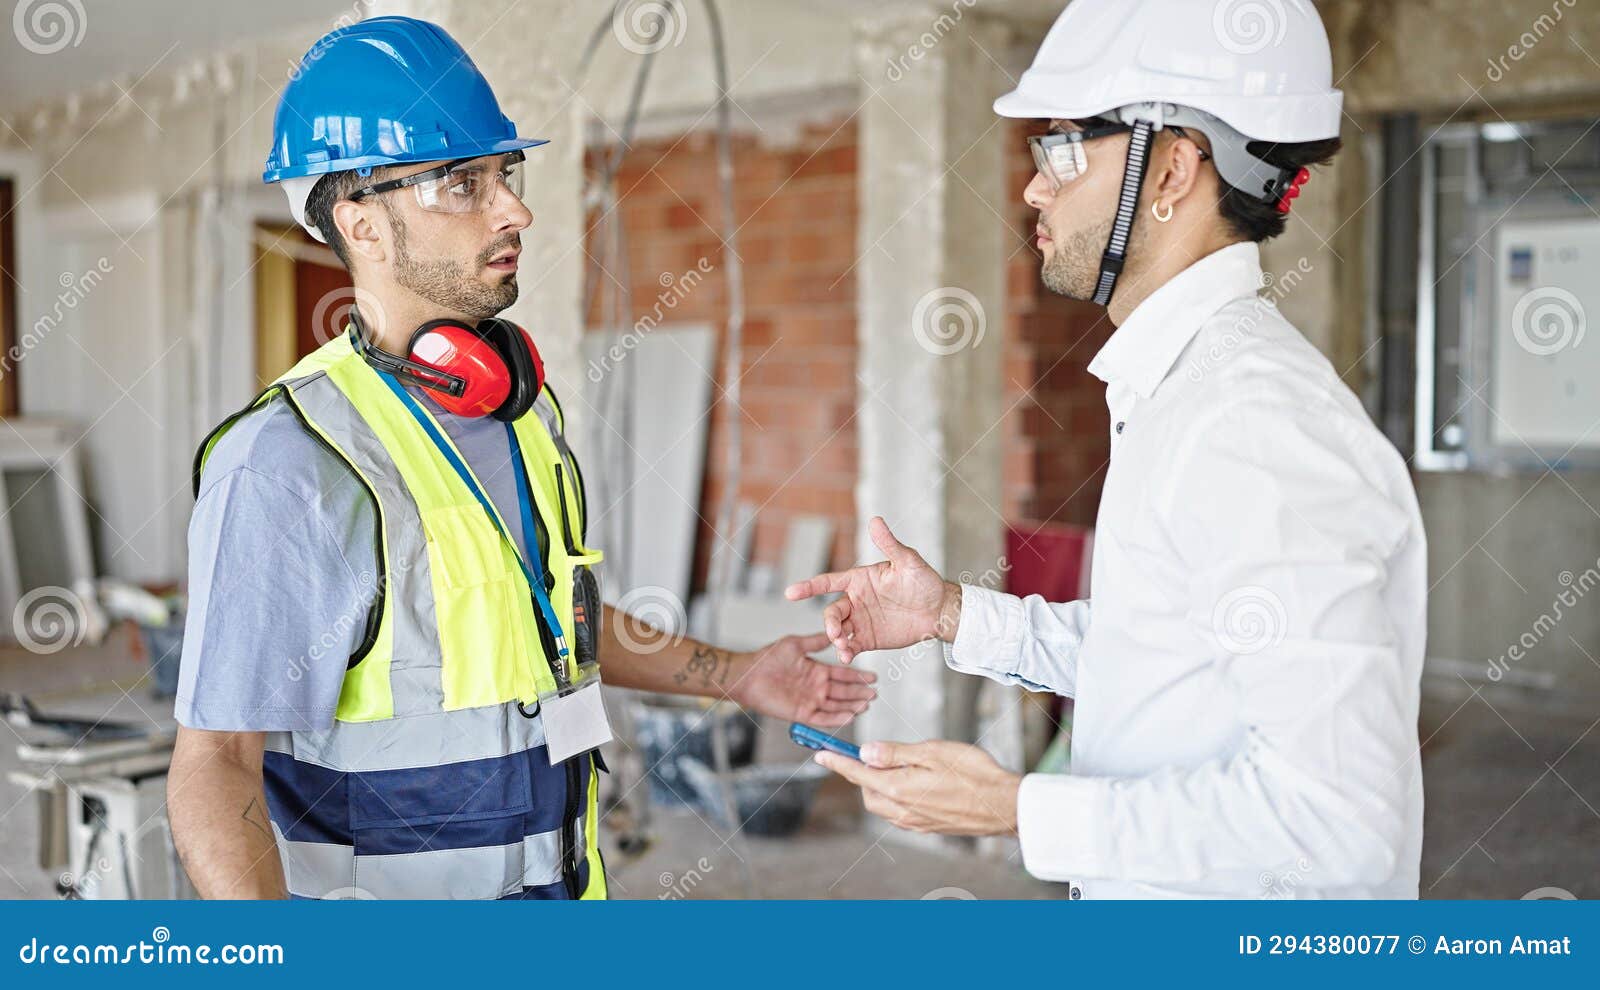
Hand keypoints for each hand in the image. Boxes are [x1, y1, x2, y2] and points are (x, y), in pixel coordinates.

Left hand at [728, 632, 877, 729]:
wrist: (748, 675)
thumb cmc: (767, 658)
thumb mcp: (795, 645)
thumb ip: (816, 642)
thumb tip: (834, 634)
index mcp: (816, 670)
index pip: (842, 674)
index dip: (858, 676)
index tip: (873, 677)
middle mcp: (816, 687)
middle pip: (843, 692)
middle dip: (859, 693)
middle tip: (875, 693)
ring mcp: (810, 701)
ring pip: (836, 706)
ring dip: (852, 706)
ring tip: (867, 705)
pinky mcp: (801, 713)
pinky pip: (822, 719)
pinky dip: (836, 719)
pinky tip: (850, 717)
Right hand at [784, 515, 958, 662]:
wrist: (938, 610)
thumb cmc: (924, 581)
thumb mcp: (907, 561)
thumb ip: (889, 544)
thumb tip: (876, 520)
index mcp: (859, 580)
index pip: (828, 582)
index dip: (808, 587)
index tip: (791, 593)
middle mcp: (856, 600)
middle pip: (832, 612)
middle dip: (829, 623)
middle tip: (836, 633)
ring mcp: (861, 621)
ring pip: (838, 631)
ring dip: (836, 639)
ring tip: (843, 647)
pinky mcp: (869, 639)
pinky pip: (851, 646)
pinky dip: (846, 653)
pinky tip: (847, 657)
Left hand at [814, 739, 1020, 835]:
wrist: (1003, 806)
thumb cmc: (974, 773)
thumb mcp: (932, 752)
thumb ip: (895, 753)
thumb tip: (865, 752)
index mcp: (899, 788)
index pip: (858, 774)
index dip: (837, 762)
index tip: (820, 754)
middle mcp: (902, 810)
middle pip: (868, 791)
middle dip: (861, 774)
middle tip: (867, 754)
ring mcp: (915, 822)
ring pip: (882, 804)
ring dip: (878, 786)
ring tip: (893, 766)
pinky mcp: (927, 827)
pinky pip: (899, 813)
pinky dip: (894, 798)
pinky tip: (910, 784)